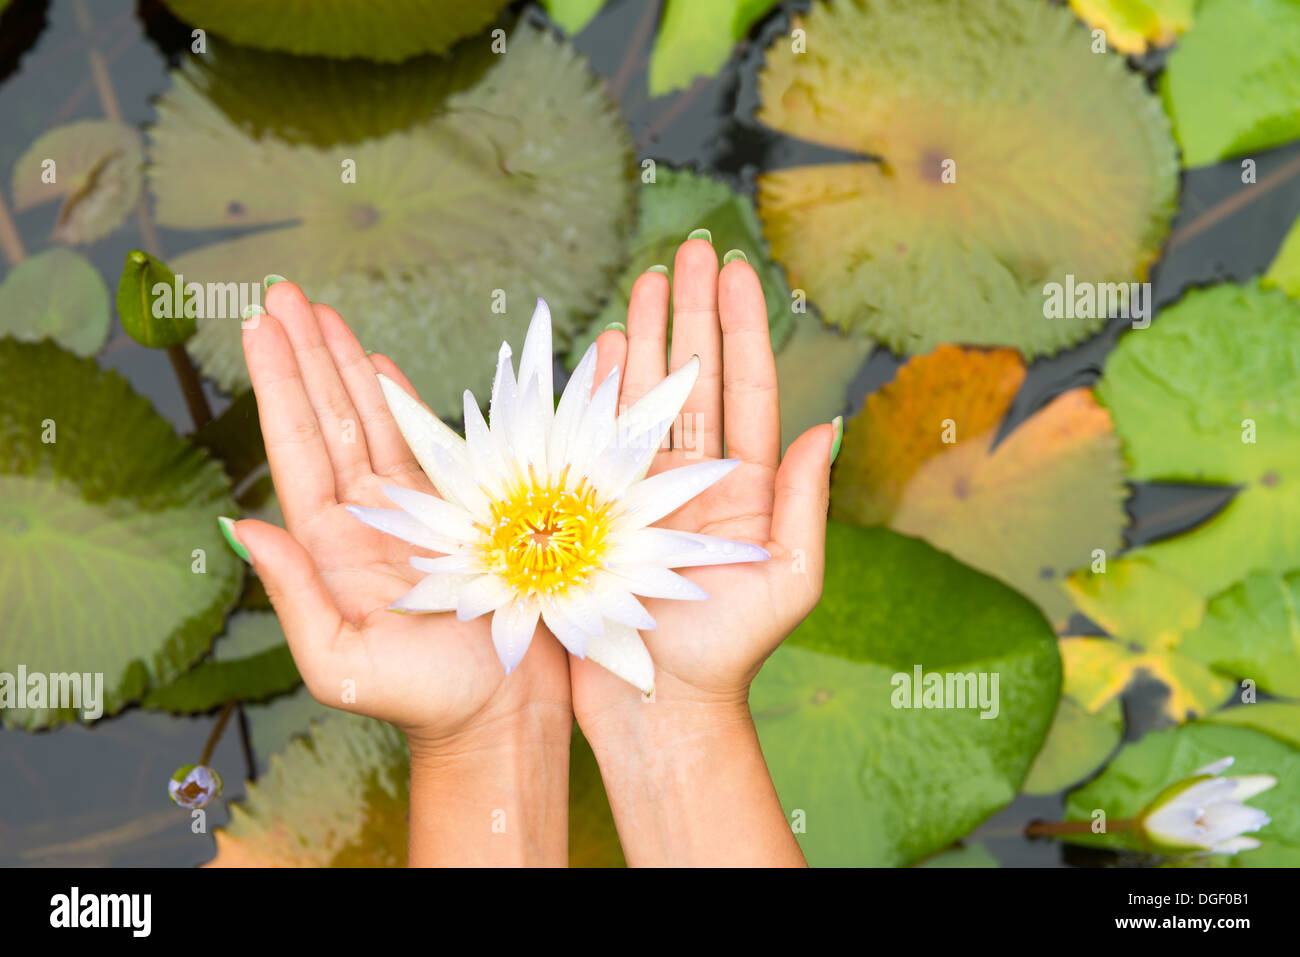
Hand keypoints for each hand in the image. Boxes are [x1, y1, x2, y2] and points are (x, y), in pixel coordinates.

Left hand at [227, 279, 570, 864]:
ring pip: (373, 423)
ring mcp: (412, 514)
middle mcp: (366, 520)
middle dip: (306, 356)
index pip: (298, 450)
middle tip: (283, 293)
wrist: (502, 713)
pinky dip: (405, 403)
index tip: (261, 328)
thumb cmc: (425, 700)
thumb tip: (239, 526)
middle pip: (330, 420)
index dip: (280, 387)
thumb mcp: (341, 663)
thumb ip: (293, 593)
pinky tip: (381, 368)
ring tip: (323, 313)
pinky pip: (428, 447)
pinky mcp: (461, 514)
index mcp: (332, 548)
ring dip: (347, 365)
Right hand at [569, 238, 836, 864]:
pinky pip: (598, 434)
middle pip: (695, 376)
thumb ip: (806, 503)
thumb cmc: (726, 654)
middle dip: (694, 312)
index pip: (746, 390)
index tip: (741, 273)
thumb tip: (828, 426)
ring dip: (647, 335)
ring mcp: (644, 487)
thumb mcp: (787, 581)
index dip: (743, 329)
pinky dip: (600, 388)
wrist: (656, 702)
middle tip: (693, 251)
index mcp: (746, 487)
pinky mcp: (599, 506)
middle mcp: (695, 476)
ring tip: (648, 279)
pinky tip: (605, 344)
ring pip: (647, 394)